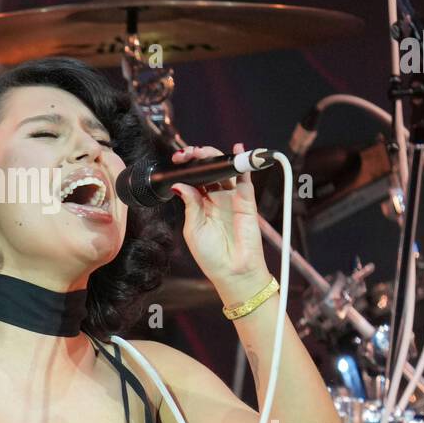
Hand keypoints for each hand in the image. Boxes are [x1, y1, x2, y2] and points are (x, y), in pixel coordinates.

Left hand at [170, 142, 271, 306]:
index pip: (193, 179)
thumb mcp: (193, 229)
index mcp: (200, 205)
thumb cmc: (211, 256)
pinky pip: (245, 179)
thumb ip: (190, 205)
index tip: (177, 160)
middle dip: (198, 158)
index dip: (186, 167)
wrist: (233, 272)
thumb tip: (180, 184)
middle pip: (208, 170)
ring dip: (215, 157)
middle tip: (188, 154)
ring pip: (224, 170)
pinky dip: (242, 164)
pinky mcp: (246, 202)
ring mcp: (232, 199)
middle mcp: (216, 199)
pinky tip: (238, 149)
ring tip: (204, 151)